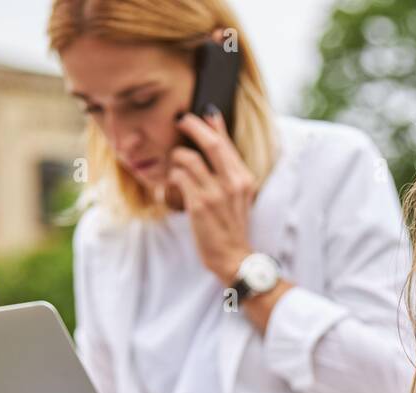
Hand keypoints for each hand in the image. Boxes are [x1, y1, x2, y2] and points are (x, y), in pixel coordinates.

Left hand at [168, 108, 255, 283]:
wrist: (233, 256)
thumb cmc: (231, 225)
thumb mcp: (238, 195)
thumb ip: (228, 168)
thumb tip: (215, 137)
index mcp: (244, 178)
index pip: (226, 143)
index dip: (212, 125)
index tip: (201, 112)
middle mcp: (233, 183)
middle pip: (210, 143)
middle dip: (192, 126)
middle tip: (180, 120)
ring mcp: (216, 193)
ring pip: (189, 159)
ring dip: (177, 158)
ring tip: (175, 166)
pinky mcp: (200, 204)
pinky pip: (179, 178)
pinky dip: (172, 178)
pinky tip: (173, 185)